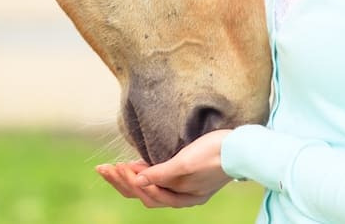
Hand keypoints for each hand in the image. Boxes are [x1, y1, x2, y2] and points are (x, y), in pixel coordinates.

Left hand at [95, 129, 233, 207]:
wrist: (242, 146)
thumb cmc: (214, 153)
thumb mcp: (185, 164)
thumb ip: (161, 174)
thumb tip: (136, 181)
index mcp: (183, 197)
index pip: (147, 194)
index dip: (129, 183)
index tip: (115, 167)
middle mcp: (182, 195)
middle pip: (145, 193)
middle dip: (122, 182)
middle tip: (101, 169)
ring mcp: (185, 186)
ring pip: (150, 187)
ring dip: (130, 179)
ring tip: (111, 168)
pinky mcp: (186, 174)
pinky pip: (159, 179)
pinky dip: (144, 173)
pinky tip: (135, 165)